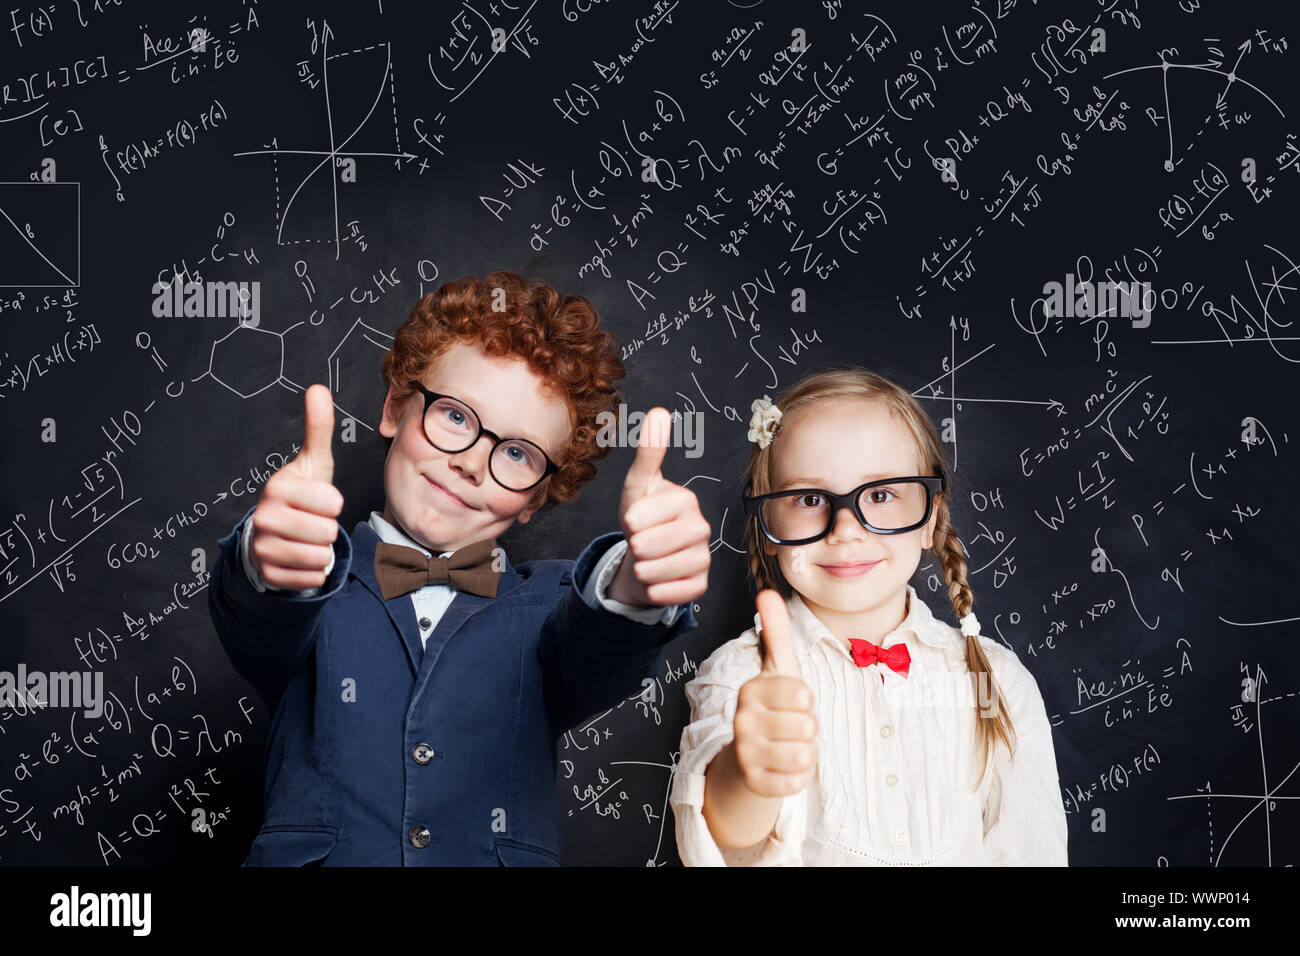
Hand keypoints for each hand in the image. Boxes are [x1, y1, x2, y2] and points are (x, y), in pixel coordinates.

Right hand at [249, 384, 344, 588]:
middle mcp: (265, 516)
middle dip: (328, 530)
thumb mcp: (313, 462)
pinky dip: (313, 573)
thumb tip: (318, 388)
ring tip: (307, 539)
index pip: (334, 502)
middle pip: (328, 532)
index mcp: (278, 487)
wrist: (274, 533)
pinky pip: (310, 579)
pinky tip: (300, 559)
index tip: (318, 500)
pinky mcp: (267, 575)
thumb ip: (318, 428)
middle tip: (312, 523)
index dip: (334, 503)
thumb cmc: (301, 495)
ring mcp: (263, 547)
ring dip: (321, 551)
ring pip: (320, 557)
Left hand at [609, 407, 710, 607]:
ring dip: (642, 569)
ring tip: (648, 558)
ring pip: (656, 571)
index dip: (629, 521)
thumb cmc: (644, 515)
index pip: (639, 518)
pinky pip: (669, 594)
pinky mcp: (701, 585)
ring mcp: (704, 557)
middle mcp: (701, 527)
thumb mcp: (638, 485)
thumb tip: (658, 411)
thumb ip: (649, 451)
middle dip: (635, 546)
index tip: (636, 518)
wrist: (648, 554)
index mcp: (686, 499)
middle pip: (647, 546)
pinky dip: (655, 590)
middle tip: (642, 540)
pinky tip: (658, 578)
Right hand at [732, 590, 817, 797]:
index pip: (802, 695)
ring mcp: (745, 753)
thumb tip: (767, 592)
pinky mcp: (754, 782)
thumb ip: (775, 632)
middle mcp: (742, 721)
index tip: (792, 703)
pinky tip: (783, 767)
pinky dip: (798, 776)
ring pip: (805, 755)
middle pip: (807, 727)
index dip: (806, 702)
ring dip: (805, 753)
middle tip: (789, 727)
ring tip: (788, 746)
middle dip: (807, 728)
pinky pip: (797, 781)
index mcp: (750, 690)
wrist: (747, 758)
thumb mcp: (777, 669)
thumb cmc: (771, 708)